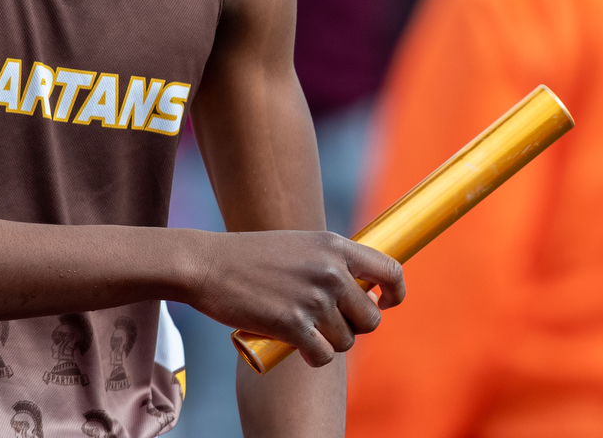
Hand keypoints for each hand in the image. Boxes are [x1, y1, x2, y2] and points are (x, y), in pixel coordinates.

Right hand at [194, 230, 404, 366]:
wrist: (207, 264)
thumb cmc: (250, 256)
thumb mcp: (298, 245)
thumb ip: (330, 262)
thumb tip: (362, 292)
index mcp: (333, 244)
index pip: (391, 271)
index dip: (395, 294)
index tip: (383, 303)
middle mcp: (329, 270)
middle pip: (370, 317)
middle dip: (353, 327)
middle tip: (327, 323)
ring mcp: (313, 298)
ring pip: (346, 340)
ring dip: (328, 342)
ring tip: (303, 329)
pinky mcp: (293, 325)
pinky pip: (323, 356)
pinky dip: (313, 357)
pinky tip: (298, 347)